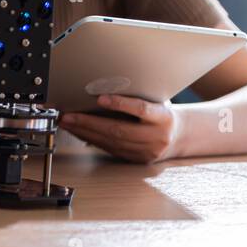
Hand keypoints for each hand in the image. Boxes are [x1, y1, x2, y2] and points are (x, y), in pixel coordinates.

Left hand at [59, 93, 179, 162]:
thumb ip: (136, 95)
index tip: (100, 98)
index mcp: (164, 117)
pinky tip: (78, 132)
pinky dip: (91, 140)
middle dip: (90, 123)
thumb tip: (102, 87)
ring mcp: (147, 151)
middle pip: (120, 130)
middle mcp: (157, 137)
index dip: (121, 104)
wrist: (178, 136)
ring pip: (112, 143)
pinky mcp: (137, 160)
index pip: (142, 109)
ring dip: (85, 133)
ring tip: (68, 124)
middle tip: (69, 116)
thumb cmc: (161, 112)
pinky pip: (110, 149)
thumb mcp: (156, 100)